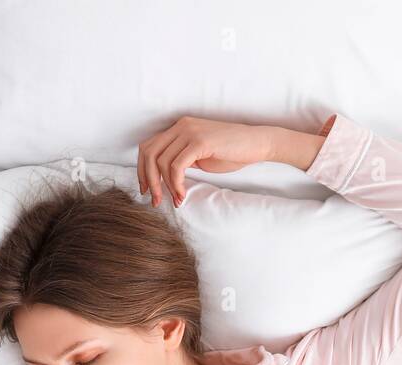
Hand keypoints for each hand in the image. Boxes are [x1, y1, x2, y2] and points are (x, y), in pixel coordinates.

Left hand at [137, 116, 324, 207]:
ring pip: (161, 162)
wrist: (257, 143)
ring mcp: (189, 131)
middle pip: (149, 153)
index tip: (147, 190)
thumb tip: (167, 178)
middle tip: (154, 200)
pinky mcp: (199, 141)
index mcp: (179, 128)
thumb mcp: (201, 156)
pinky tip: (182, 195)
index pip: (149, 147)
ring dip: (165, 186)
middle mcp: (181, 126)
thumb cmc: (233, 152)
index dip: (143, 170)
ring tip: (176, 200)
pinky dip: (176, 183)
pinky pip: (176, 166)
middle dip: (148, 179)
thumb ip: (183, 161)